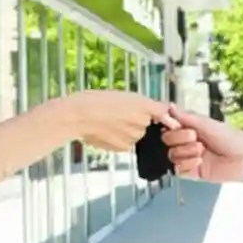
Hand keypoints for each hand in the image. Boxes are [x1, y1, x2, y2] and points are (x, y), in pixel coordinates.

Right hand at [61, 90, 177, 151]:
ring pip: (135, 135)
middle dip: (136, 120)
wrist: (79, 116)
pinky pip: (125, 143)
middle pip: (145, 123)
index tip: (163, 117)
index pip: (162, 111)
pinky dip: (118, 139)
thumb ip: (143, 104)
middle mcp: (143, 122)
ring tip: (109, 122)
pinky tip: (105, 131)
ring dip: (127, 131)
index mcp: (144, 105)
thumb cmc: (96, 100)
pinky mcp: (124, 148)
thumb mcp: (122, 95)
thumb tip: (159, 111)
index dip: (161, 115)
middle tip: (118, 113)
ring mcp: (134, 137)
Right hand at [161, 105, 242, 182]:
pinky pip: (178, 170)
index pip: (170, 126)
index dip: (172, 127)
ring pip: (172, 155)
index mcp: (191, 128)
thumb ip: (187, 117)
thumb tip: (170, 106)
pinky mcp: (192, 172)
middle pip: (167, 141)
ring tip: (201, 152)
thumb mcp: (209, 124)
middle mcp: (188, 142)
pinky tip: (199, 163)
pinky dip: (187, 165)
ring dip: (186, 152)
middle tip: (196, 139)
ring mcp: (189, 157)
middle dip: (180, 139)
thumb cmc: (232, 138)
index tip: (177, 125)